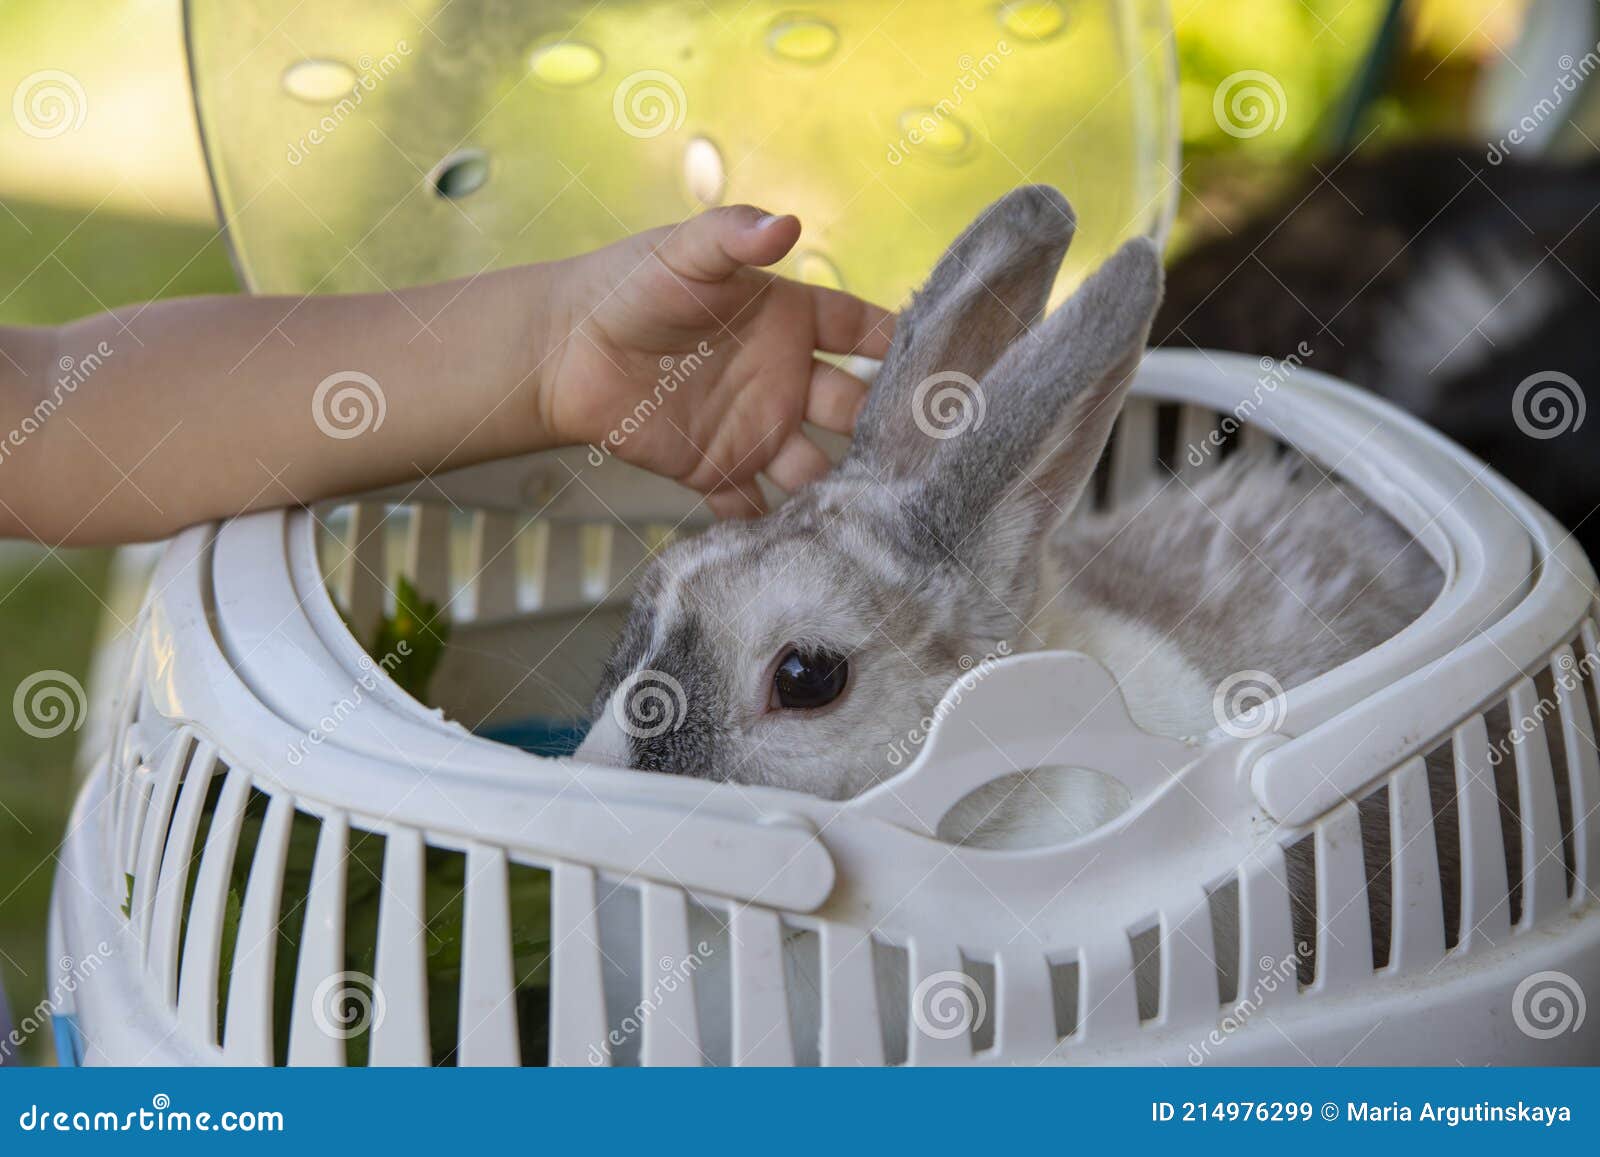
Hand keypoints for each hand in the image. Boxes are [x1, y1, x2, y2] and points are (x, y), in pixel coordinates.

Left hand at [538, 205, 894, 517]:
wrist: (566, 349)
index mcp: (791, 322)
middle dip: (882, 432)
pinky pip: (756, 508)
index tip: (940, 367)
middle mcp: (786, 379)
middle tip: (917, 458)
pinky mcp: (717, 471)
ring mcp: (757, 430)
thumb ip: (733, 237)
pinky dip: (773, 531)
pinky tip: (797, 550)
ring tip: (867, 516)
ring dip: (837, 492)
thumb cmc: (630, 286)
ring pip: (815, 468)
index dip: (897, 346)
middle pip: (852, 410)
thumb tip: (785, 223)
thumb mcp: (686, 253)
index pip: (862, 332)